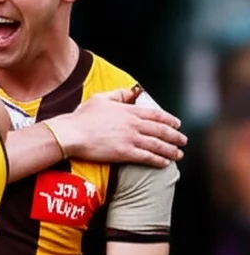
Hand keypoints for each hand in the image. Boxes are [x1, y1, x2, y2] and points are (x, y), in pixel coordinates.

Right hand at [47, 88, 186, 167]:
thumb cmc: (82, 117)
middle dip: (175, 136)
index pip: (156, 115)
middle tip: (183, 141)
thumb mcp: (100, 99)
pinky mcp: (124, 153)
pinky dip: (158, 160)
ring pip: (157, 145)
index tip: (177, 124)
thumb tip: (131, 92)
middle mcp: (133, 125)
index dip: (169, 120)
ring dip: (171, 150)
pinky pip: (147, 157)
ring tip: (178, 154)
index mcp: (129, 111)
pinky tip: (165, 163)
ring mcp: (130, 139)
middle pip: (161, 131)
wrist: (71, 134)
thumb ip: (118, 94)